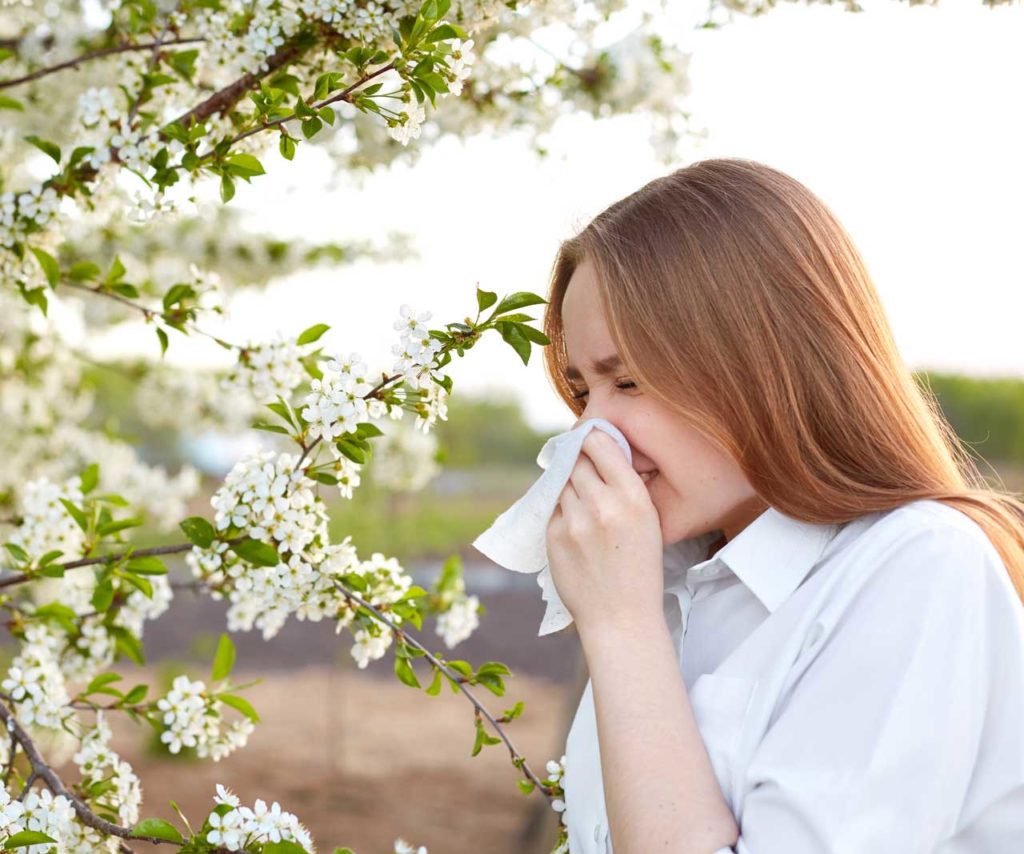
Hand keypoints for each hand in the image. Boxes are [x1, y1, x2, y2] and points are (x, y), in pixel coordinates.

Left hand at [545, 430, 664, 637]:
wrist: (620, 617)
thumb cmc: (639, 569)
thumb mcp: (649, 521)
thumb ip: (625, 487)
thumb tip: (600, 454)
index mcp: (633, 497)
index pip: (600, 444)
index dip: (591, 438)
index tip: (589, 439)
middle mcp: (602, 504)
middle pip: (577, 460)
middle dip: (579, 462)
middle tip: (583, 470)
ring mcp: (575, 521)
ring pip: (562, 483)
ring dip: (568, 486)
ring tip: (583, 505)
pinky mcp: (554, 536)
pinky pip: (552, 508)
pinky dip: (561, 511)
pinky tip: (575, 527)